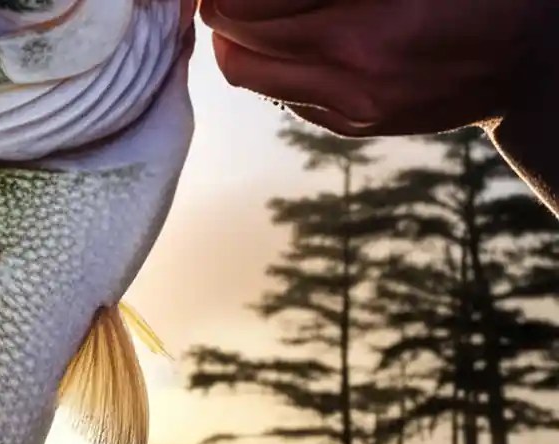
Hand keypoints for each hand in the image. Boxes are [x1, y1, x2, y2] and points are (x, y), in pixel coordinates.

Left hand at [199, 0, 550, 136]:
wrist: (527, 59)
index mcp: (369, 19)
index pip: (249, 4)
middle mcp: (355, 64)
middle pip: (236, 35)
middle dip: (223, 5)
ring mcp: (351, 103)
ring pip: (246, 72)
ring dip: (233, 38)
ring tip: (244, 11)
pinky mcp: (352, 125)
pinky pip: (279, 92)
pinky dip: (268, 62)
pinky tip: (286, 36)